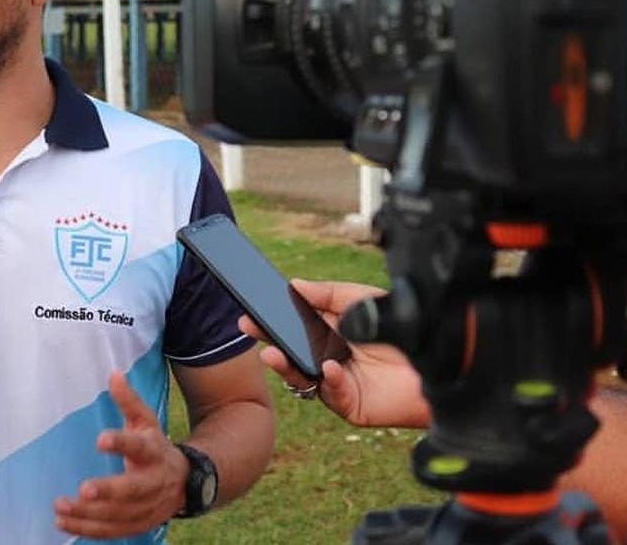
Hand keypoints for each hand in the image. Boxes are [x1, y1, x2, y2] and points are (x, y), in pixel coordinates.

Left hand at [54, 372, 186, 538]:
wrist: (186, 482)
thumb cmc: (155, 447)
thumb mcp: (146, 421)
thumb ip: (129, 401)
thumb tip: (114, 374)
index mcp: (154, 452)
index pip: (139, 447)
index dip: (121, 443)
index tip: (101, 439)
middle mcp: (153, 482)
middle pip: (132, 490)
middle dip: (108, 491)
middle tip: (83, 489)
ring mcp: (147, 508)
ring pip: (119, 515)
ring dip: (89, 515)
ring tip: (61, 507)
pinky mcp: (138, 525)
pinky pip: (112, 531)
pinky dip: (87, 530)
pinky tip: (64, 523)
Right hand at [238, 279, 429, 428]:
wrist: (441, 363)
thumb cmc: (405, 330)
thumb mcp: (363, 301)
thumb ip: (328, 294)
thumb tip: (294, 285)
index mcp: (328, 332)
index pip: (293, 324)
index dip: (273, 317)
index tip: (252, 308)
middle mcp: (327, 356)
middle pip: (291, 349)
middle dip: (268, 338)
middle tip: (249, 326)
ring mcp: (336, 382)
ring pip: (301, 375)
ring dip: (285, 365)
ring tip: (273, 354)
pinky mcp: (350, 404)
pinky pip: (332, 393)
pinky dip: (328, 379)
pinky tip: (330, 367)